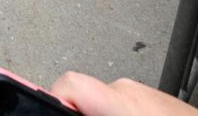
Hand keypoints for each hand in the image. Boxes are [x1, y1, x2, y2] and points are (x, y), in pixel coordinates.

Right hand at [48, 72, 197, 114]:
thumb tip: (69, 112)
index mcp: (120, 103)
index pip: (68, 84)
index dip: (50, 101)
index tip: (42, 115)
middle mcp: (129, 91)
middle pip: (81, 97)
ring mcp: (143, 92)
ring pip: (102, 103)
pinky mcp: (154, 98)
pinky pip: (121, 105)